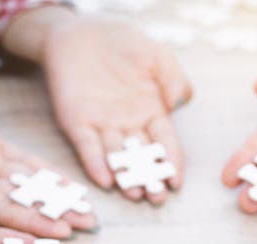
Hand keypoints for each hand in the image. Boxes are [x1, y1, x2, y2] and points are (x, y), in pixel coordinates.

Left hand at [1, 8, 191, 204]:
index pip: (165, 142)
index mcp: (152, 112)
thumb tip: (179, 103)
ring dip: (124, 177)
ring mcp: (102, 126)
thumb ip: (173, 78)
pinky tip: (104, 179)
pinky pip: (87, 146)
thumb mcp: (157, 56)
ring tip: (133, 194)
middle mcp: (128, 125)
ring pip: (116, 157)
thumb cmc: (123, 43)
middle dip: (149, 178)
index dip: (171, 162)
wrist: (82, 32)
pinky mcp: (77, 122)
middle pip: (142, 157)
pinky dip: (95, 163)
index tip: (175, 181)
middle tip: (156, 198)